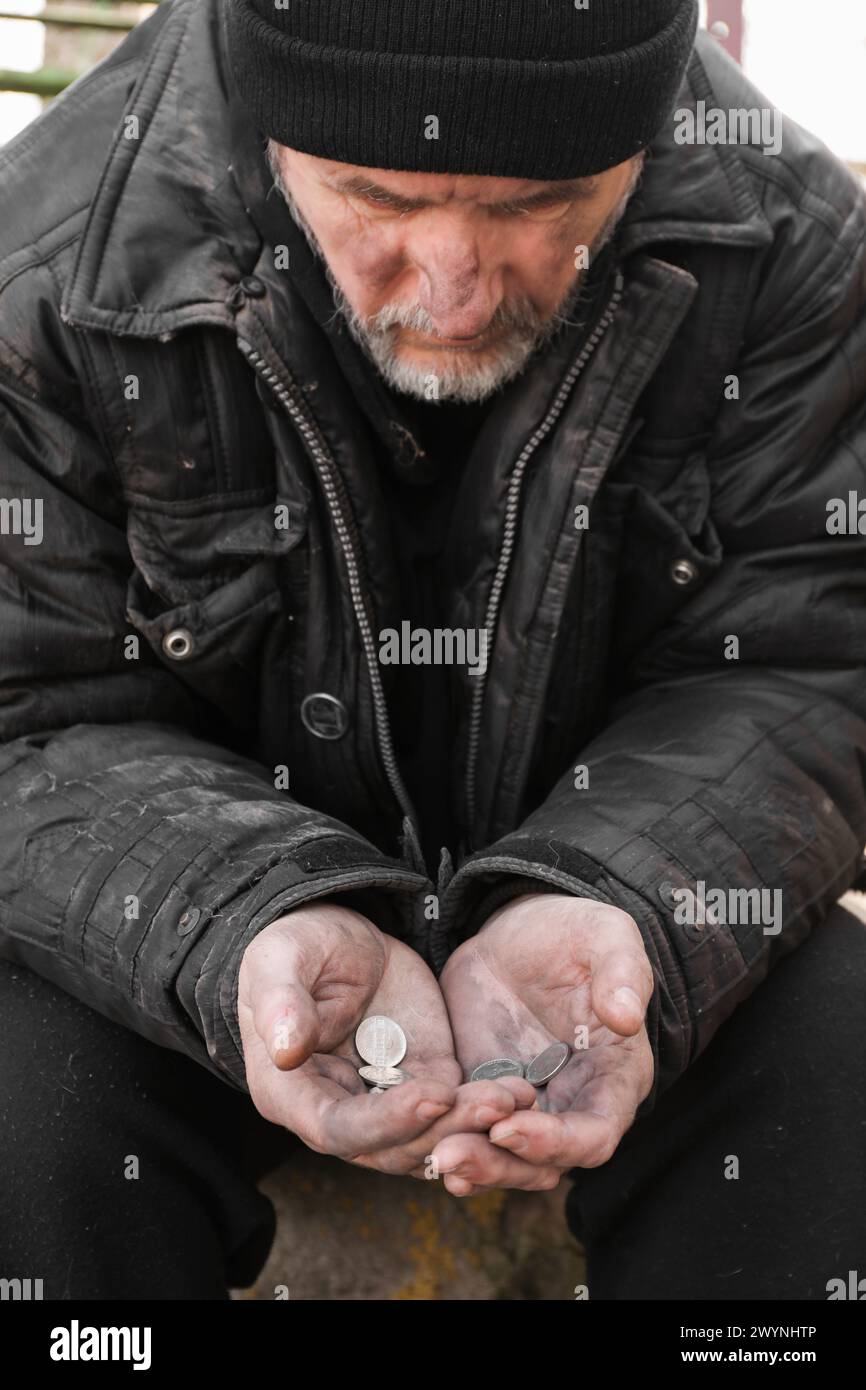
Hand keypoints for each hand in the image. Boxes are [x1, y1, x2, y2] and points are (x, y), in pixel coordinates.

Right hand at [237, 901, 552, 1185]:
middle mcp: (339, 1113)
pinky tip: (524, 1092)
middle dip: (447, 1129)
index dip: (387, 1121)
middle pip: (394, 1147)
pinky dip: (487, 1108)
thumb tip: (284, 1049)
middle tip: (497, 1103)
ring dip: (475, 1124)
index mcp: (292, 1095)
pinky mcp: (426, 1083)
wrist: (340, 936)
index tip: (432, 1094)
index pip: (340, 1130)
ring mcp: (386, 1104)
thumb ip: (281, 1002)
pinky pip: (456, 1111)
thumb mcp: (281, 959)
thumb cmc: (297, 947)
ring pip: (432, 1138)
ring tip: (519, 1096)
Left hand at [436, 893, 654, 1191]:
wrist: (514, 936)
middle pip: (546, 1163)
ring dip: (475, 1166)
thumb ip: (622, 972)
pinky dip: (449, 1147)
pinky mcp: (485, 1099)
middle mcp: (574, 1104)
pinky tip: (420, 1151)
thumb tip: (627, 1016)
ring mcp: (528, 1108)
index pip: (595, 1132)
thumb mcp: (603, 935)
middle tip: (452, 1154)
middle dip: (502, 1165)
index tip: (508, 1125)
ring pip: (507, 1161)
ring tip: (435, 1157)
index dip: (556, 1141)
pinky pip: (472, 1136)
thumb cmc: (571, 932)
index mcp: (614, 1077)